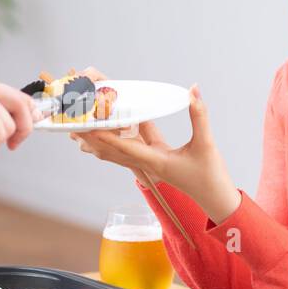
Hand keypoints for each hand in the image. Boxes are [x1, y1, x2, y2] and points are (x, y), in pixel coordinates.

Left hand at [70, 80, 242, 224]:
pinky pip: (128, 151)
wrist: (214, 198)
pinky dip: (114, 141)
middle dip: (92, 138)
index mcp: (156, 162)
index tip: (89, 126)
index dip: (107, 136)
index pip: (126, 147)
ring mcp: (148, 165)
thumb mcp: (206, 143)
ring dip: (98, 141)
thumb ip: (199, 115)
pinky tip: (107, 131)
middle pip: (112, 151)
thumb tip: (193, 90)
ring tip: (79, 128)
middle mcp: (147, 165)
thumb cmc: (210, 175)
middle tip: (73, 123)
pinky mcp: (153, 162)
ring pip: (116, 153)